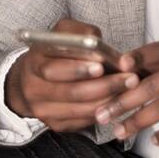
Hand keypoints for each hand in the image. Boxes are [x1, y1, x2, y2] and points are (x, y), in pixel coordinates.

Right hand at [5, 18, 139, 132]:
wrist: (30, 80)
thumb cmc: (53, 53)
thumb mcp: (62, 34)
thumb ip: (81, 33)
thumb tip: (99, 45)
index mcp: (34, 62)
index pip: (54, 68)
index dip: (79, 68)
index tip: (103, 65)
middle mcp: (34, 88)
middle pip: (71, 91)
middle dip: (104, 85)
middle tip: (129, 79)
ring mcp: (43, 110)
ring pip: (80, 109)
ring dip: (108, 100)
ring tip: (129, 89)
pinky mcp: (55, 124)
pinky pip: (82, 121)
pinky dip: (102, 111)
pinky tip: (117, 102)